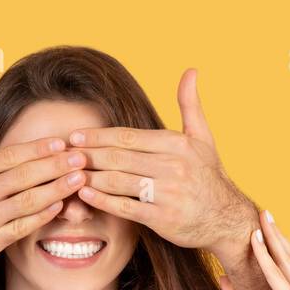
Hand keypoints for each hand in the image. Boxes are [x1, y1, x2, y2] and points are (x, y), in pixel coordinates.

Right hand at [0, 104, 88, 285]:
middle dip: (56, 164)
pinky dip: (41, 217)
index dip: (37, 149)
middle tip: (82, 156)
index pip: (8, 156)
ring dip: (57, 188)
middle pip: (24, 176)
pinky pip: (21, 228)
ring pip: (28, 201)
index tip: (60, 142)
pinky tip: (59, 206)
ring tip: (79, 178)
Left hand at [68, 68, 255, 261]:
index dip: (97, 136)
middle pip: (118, 157)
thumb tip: (191, 70)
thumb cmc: (209, 176)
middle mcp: (173, 166)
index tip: (73, 136)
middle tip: (63, 155)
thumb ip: (191, 104)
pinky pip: (126, 207)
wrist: (226, 219)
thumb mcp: (203, 137)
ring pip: (118, 181)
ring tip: (67, 174)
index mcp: (177, 144)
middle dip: (88, 155)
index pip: (127, 136)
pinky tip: (84, 195)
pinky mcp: (163, 218)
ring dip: (90, 177)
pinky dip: (103, 201)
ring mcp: (168, 193)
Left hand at [215, 210, 289, 289]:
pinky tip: (254, 243)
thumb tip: (224, 279)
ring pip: (287, 262)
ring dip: (272, 239)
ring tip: (261, 219)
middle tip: (266, 213)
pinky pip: (276, 276)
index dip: (280, 246)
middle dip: (278, 235)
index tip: (267, 228)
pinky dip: (264, 258)